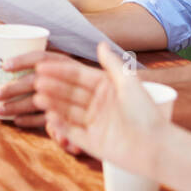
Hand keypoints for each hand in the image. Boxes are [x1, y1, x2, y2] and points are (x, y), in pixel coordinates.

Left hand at [0, 49, 75, 130]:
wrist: (101, 100)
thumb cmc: (70, 81)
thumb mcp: (58, 68)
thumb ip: (39, 65)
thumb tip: (5, 63)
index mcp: (63, 62)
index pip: (41, 57)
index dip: (22, 60)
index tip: (4, 65)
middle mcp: (67, 78)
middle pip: (36, 80)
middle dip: (14, 87)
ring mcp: (70, 98)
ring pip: (39, 101)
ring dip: (18, 106)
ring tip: (1, 110)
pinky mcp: (70, 117)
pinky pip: (47, 119)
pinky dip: (31, 120)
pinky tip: (18, 120)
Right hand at [36, 43, 164, 175]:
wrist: (155, 147)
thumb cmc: (145, 113)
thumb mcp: (129, 83)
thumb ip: (112, 64)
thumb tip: (100, 43)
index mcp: (105, 88)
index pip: (77, 77)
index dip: (59, 72)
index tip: (41, 67)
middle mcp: (97, 104)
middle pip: (70, 93)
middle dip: (53, 87)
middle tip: (36, 82)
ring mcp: (93, 123)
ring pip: (67, 111)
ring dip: (53, 104)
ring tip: (38, 97)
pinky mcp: (90, 142)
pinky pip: (71, 131)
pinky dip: (60, 125)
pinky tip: (49, 117)